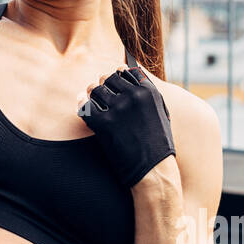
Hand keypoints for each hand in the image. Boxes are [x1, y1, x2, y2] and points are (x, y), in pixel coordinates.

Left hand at [78, 65, 175, 188]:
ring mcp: (117, 108)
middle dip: (103, 85)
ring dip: (92, 96)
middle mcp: (133, 95)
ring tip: (95, 104)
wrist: (153, 171)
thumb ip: (145, 92)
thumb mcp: (160, 112)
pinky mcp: (103, 122)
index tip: (113, 83)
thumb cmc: (157, 144)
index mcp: (148, 91)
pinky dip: (83, 107)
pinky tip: (86, 112)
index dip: (116, 77)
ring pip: (94, 90)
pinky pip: (85, 106)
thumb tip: (126, 72)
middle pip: (107, 79)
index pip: (124, 72)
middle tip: (100, 94)